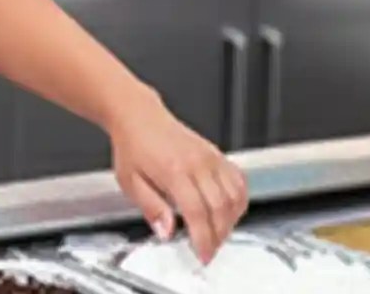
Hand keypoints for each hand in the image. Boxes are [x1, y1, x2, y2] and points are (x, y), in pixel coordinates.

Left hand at [107, 92, 248, 263]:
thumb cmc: (133, 145)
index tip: (202, 254)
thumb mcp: (129, 181)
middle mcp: (197, 163)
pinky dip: (240, 200)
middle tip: (208, 249)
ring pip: (234, 196)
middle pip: (219, 207)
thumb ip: (150, 207)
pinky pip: (239, 180)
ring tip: (217, 234)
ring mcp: (210, 157)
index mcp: (173, 170)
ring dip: (230, 221)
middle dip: (217, 235)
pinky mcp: (217, 154)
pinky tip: (229, 212)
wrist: (139, 116)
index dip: (202, 237)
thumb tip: (166, 231)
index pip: (196, 212)